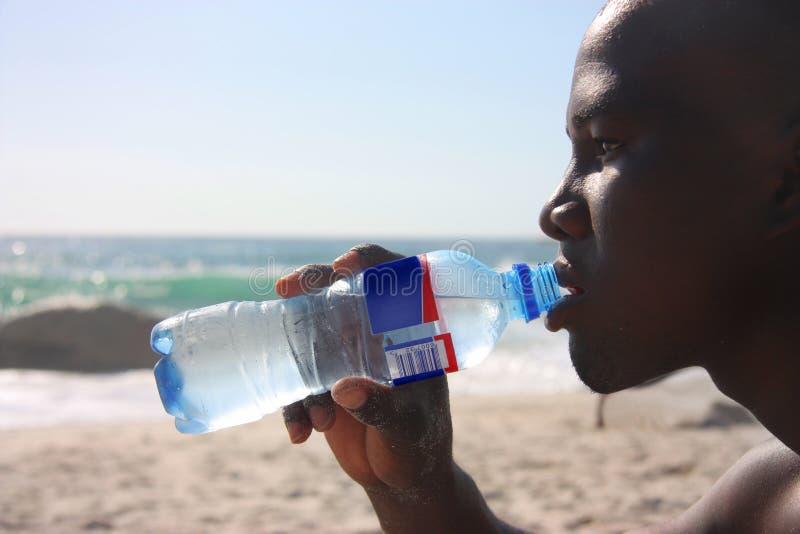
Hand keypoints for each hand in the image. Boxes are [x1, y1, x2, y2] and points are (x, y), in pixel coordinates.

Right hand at [275, 244, 454, 491]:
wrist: (402, 478)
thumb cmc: (420, 443)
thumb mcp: (408, 426)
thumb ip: (381, 407)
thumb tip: (342, 389)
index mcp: (404, 332)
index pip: (391, 280)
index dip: (368, 261)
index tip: (343, 265)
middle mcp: (372, 335)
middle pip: (337, 293)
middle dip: (309, 286)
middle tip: (286, 289)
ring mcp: (343, 357)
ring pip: (307, 337)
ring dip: (302, 375)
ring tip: (321, 422)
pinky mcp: (322, 383)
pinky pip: (296, 383)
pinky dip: (293, 407)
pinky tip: (300, 435)